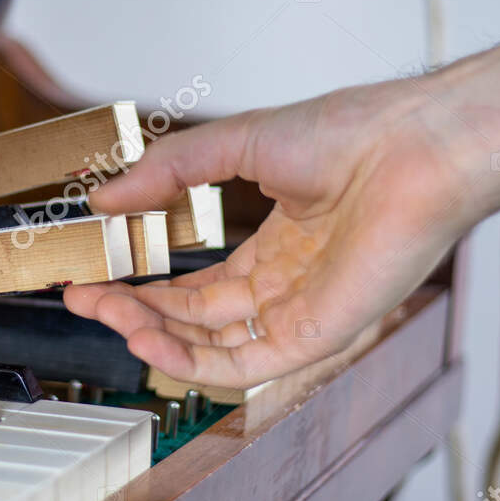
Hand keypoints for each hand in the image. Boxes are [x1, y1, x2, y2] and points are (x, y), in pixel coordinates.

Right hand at [64, 83, 485, 386]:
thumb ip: (170, 172)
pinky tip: (149, 341)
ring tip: (106, 315)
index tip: (94, 274)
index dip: (142, 285)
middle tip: (84, 296)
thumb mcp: (239, 143)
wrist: (415, 146)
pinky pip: (245, 366)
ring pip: (212, 347)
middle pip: (194, 320)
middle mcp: (287, 286)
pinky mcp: (318, 335)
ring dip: (153, 338)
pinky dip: (192, 362)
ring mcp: (302, 313)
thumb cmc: (354, 134)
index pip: (196, 286)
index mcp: (277, 246)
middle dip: (134, 311)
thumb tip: (105, 197)